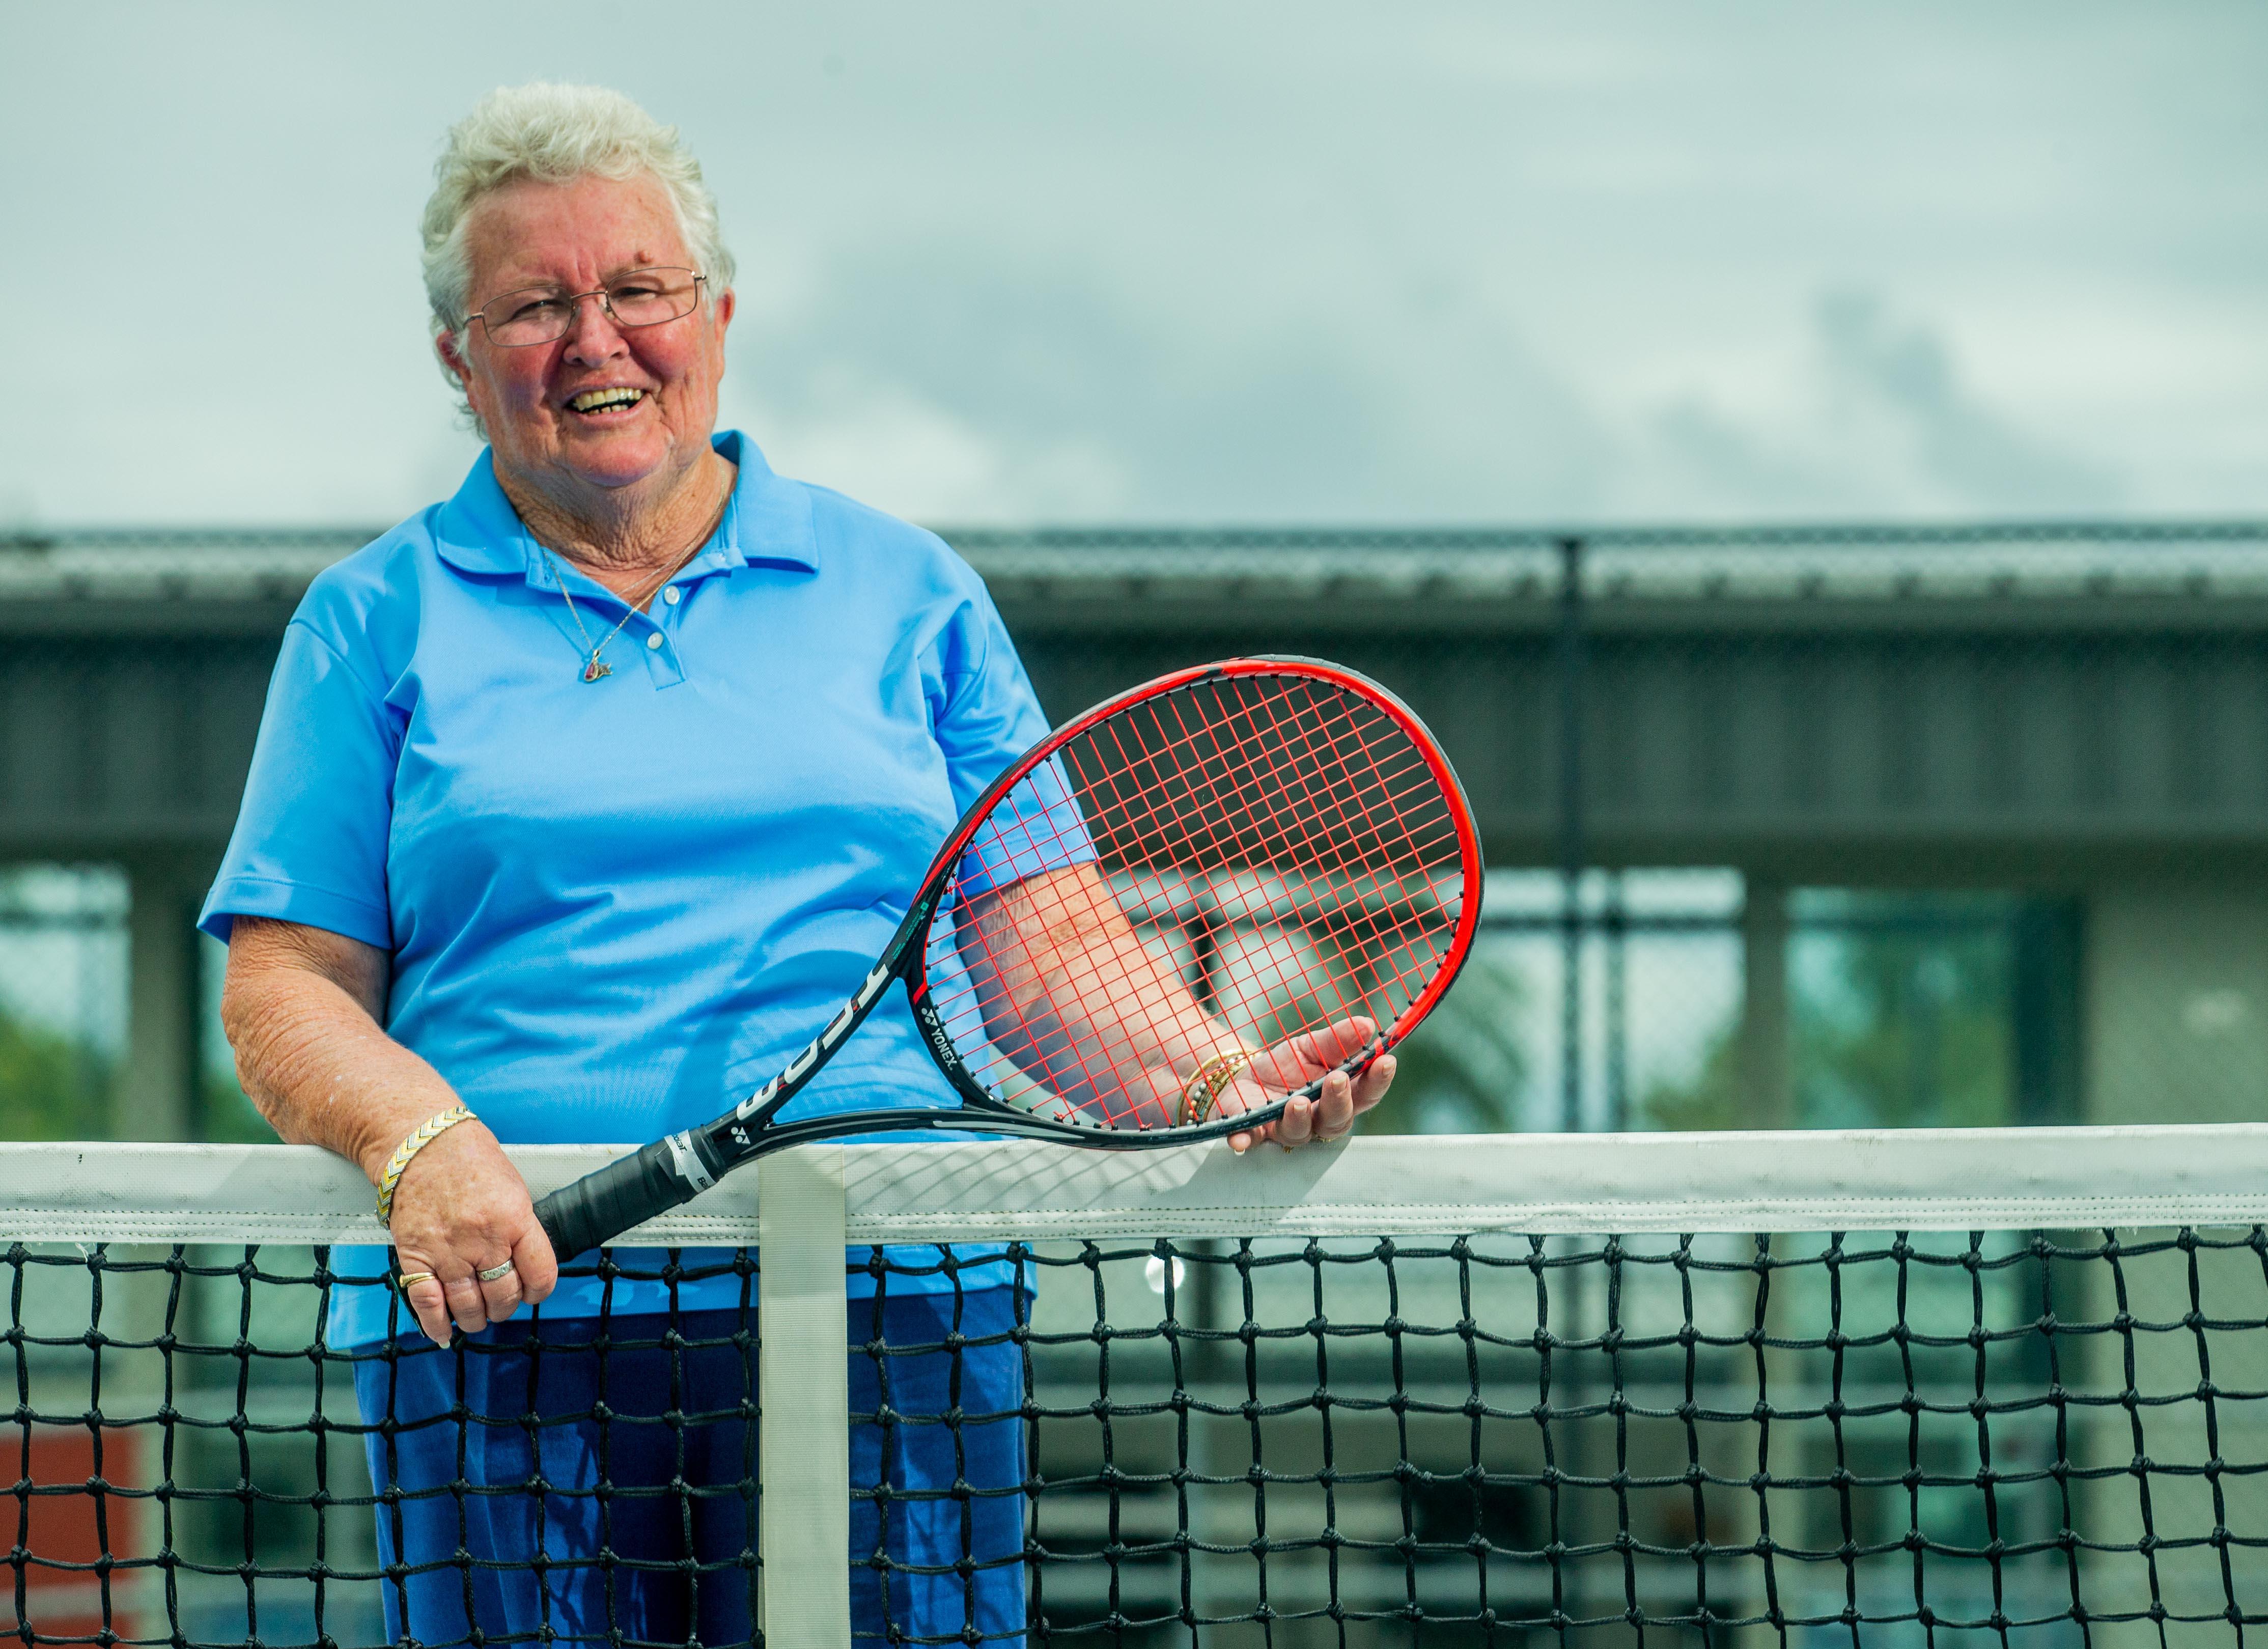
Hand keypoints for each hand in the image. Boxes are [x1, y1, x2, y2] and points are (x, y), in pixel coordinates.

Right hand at [385, 1120, 558, 1343]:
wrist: (423, 1145)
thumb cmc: (470, 1161)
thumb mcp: (514, 1190)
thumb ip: (521, 1230)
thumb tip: (527, 1268)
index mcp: (515, 1219)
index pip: (540, 1273)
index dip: (539, 1292)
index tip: (533, 1294)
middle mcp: (483, 1238)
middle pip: (503, 1295)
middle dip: (505, 1308)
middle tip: (501, 1305)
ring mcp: (447, 1250)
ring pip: (468, 1305)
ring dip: (475, 1319)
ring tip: (476, 1317)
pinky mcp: (415, 1256)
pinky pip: (427, 1302)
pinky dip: (435, 1324)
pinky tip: (442, 1333)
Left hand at [1209, 1017, 1396, 1154]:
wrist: (1246, 1076)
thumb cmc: (1288, 1066)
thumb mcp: (1312, 1046)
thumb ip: (1338, 1040)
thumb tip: (1367, 1025)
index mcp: (1338, 1097)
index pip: (1365, 1094)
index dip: (1378, 1081)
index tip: (1386, 1061)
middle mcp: (1317, 1120)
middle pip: (1337, 1120)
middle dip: (1339, 1100)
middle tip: (1337, 1079)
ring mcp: (1285, 1129)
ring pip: (1299, 1133)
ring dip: (1300, 1118)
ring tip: (1298, 1102)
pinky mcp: (1252, 1133)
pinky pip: (1249, 1140)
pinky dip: (1245, 1139)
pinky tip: (1240, 1139)